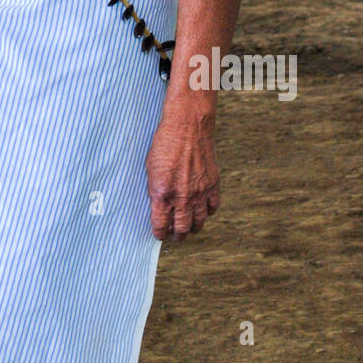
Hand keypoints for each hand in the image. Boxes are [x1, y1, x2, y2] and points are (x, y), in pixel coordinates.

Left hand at [146, 110, 219, 241]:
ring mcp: (199, 192)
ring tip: (189, 228)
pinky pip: (212, 207)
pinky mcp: (213, 184)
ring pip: (199, 222)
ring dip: (193, 228)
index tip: (159, 234)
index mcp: (162, 192)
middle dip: (177, 236)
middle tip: (175, 236)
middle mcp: (182, 196)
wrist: (188, 126)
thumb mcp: (150, 167)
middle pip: (182, 228)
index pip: (161, 224)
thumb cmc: (165, 142)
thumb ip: (155, 189)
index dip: (159, 233)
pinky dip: (207, 212)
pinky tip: (202, 210)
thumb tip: (158, 204)